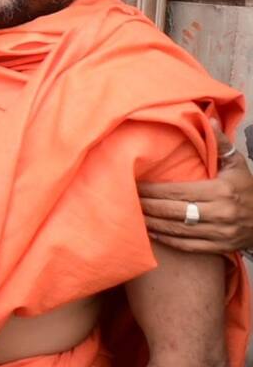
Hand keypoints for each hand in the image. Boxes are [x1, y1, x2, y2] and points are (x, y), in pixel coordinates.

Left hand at [139, 120, 252, 252]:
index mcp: (221, 191)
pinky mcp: (218, 248)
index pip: (177, 192)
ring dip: (151, 223)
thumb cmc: (248, 189)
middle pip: (172, 211)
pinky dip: (166, 239)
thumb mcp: (237, 164)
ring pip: (176, 230)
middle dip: (146, 206)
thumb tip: (207, 118)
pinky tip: (151, 231)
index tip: (135, 186)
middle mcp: (219, 214)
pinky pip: (186, 245)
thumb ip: (219, 143)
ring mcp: (219, 233)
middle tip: (125, 200)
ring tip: (133, 215)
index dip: (153, 190)